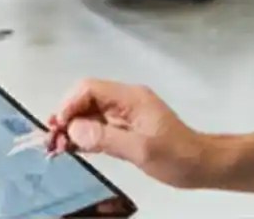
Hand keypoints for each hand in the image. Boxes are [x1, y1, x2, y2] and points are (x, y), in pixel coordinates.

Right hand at [47, 79, 209, 188]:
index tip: (58, 128)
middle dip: (66, 117)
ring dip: (71, 128)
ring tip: (57, 148)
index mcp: (132, 98)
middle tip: (53, 142)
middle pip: (85, 99)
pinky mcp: (125, 128)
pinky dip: (82, 136)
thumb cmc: (177, 156)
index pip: (90, 88)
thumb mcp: (142, 149)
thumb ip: (107, 138)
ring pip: (88, 113)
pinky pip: (96, 126)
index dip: (69, 105)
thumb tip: (74, 129)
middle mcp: (126, 101)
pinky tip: (71, 149)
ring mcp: (125, 114)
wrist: (200, 164)